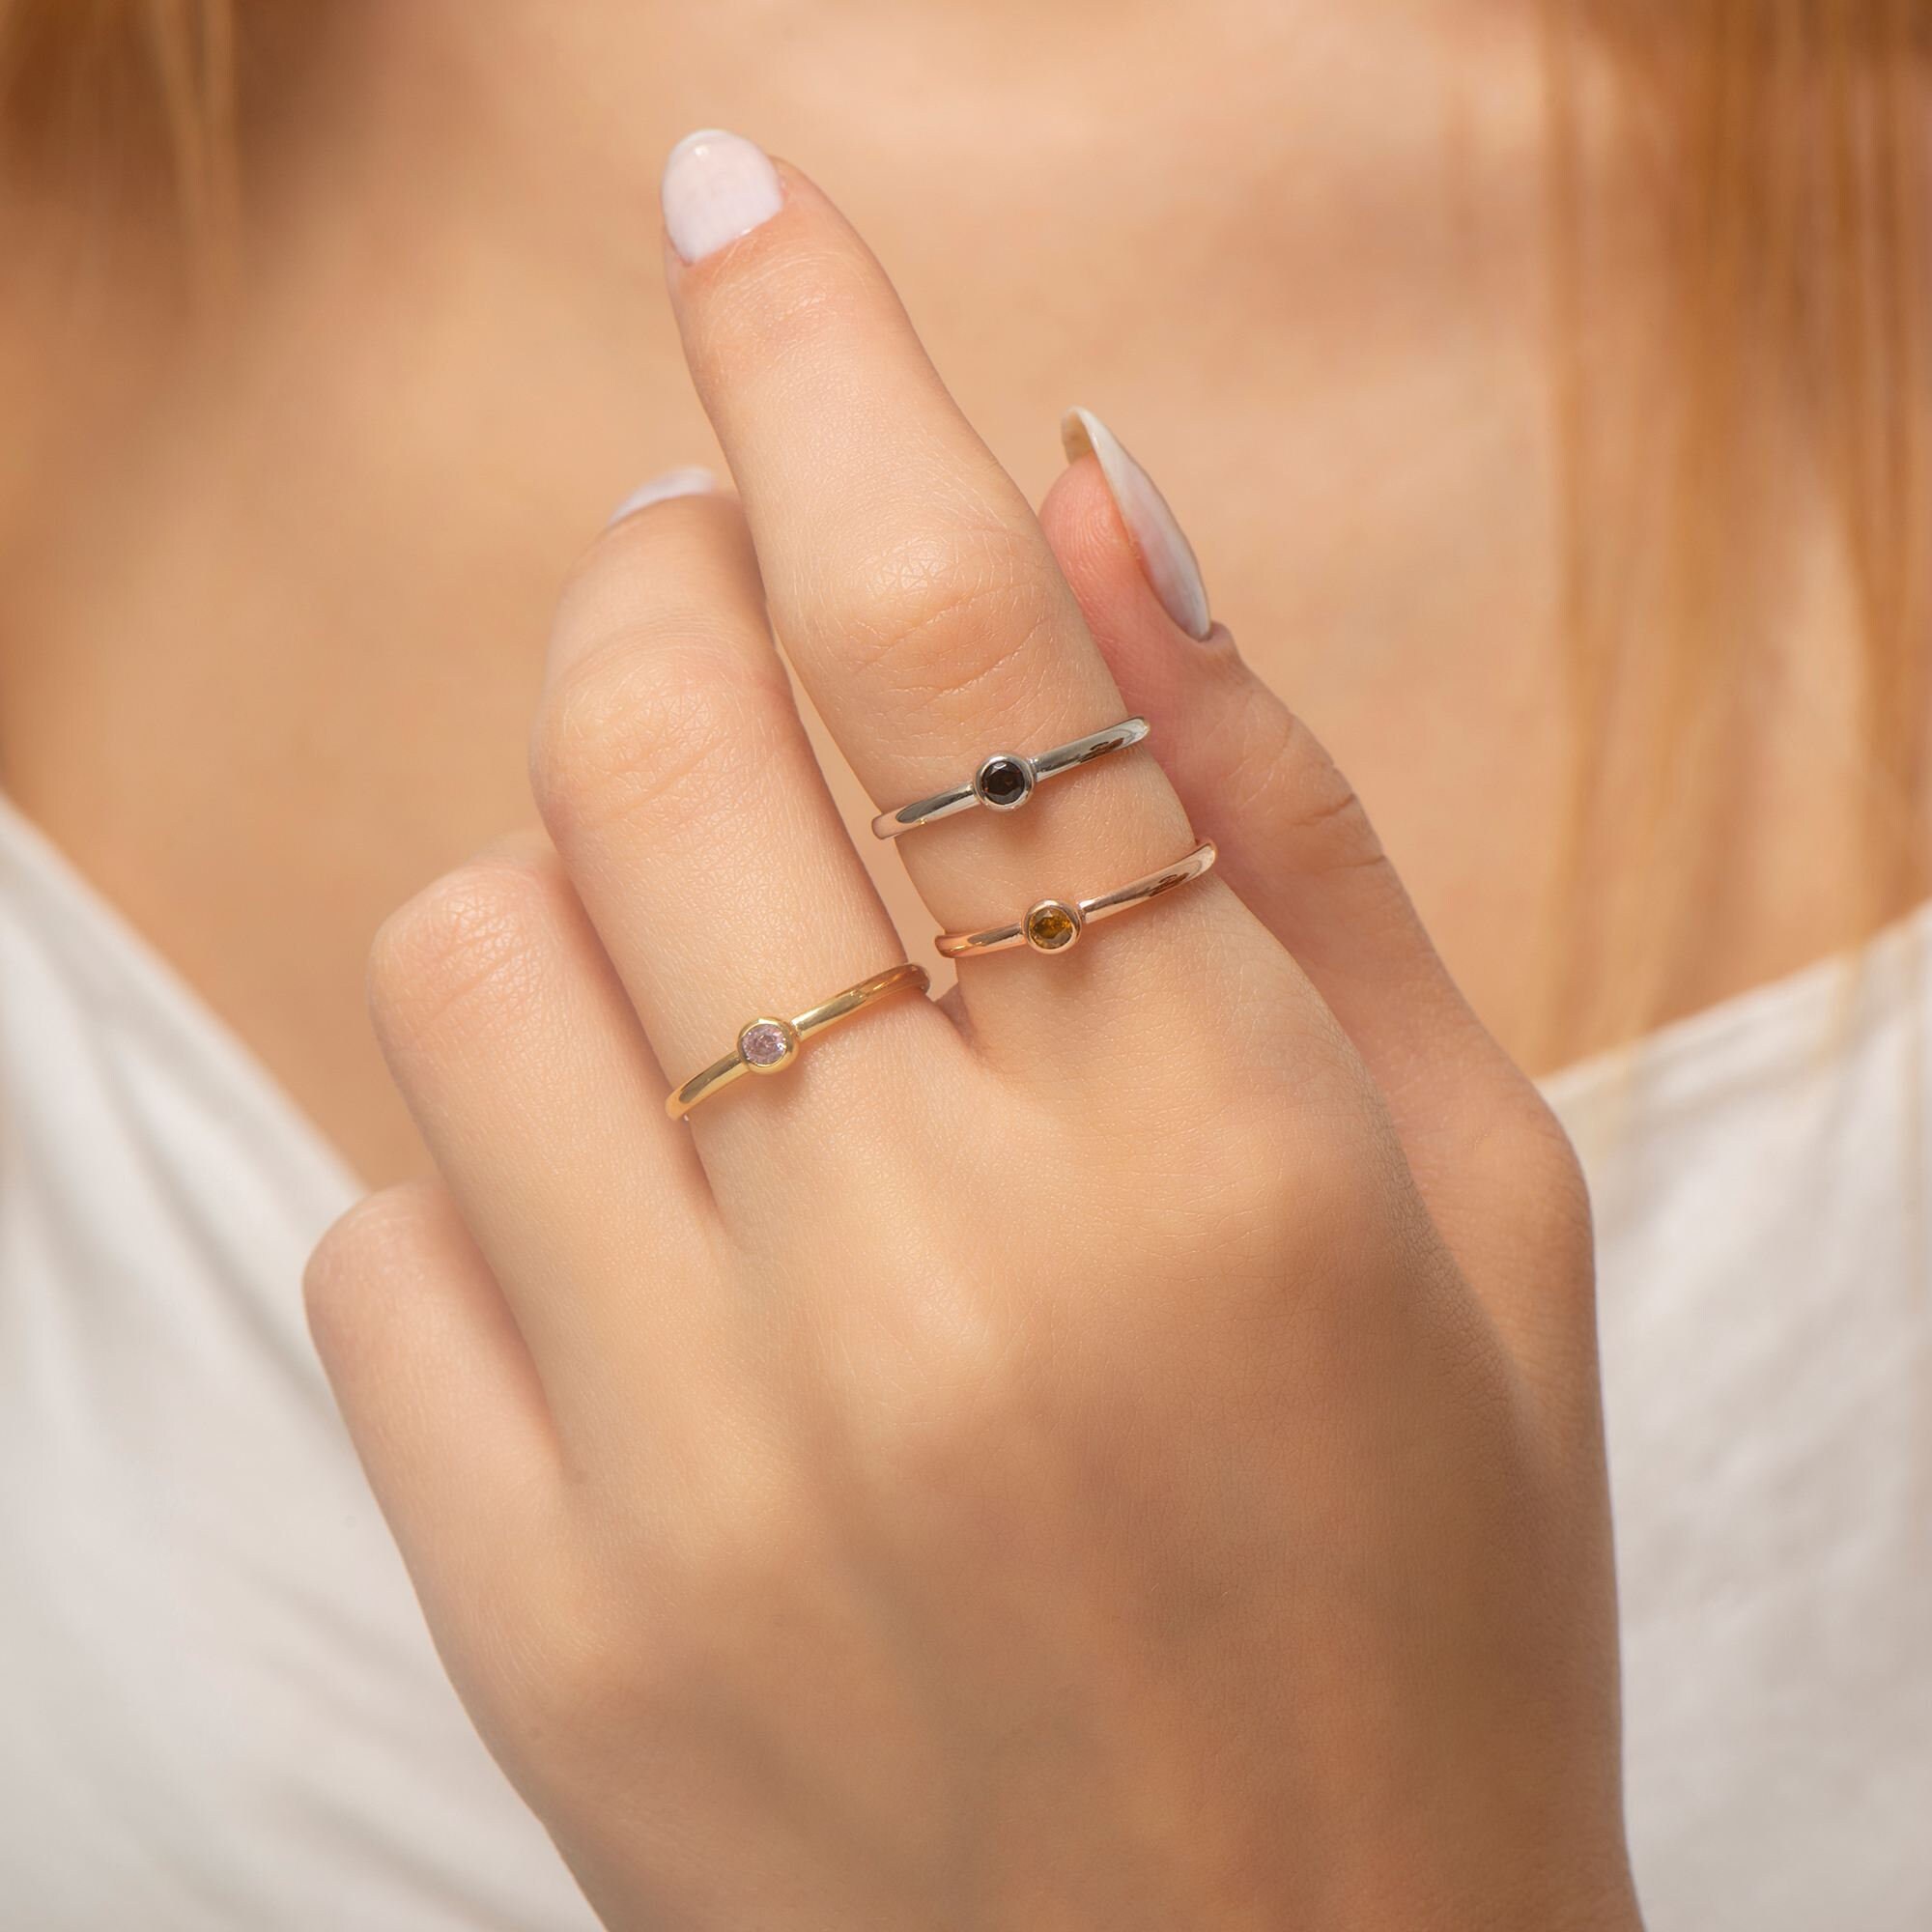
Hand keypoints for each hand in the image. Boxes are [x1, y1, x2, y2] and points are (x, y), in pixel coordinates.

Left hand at [307, 133, 1638, 1930]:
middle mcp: (932, 1280)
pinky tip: (642, 1243)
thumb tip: (1100, 500)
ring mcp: (695, 1465)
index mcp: (1211, 1155)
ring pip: (463, 954)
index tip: (735, 196)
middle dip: (661, 583)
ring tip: (706, 959)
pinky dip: (486, 1171)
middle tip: (725, 589)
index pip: (950, 631)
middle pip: (645, 729)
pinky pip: (381, 1237)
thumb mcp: (1467, 1189)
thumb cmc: (1426, 1589)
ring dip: (566, 878)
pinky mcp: (537, 1618)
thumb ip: (1284, 825)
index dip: (824, 361)